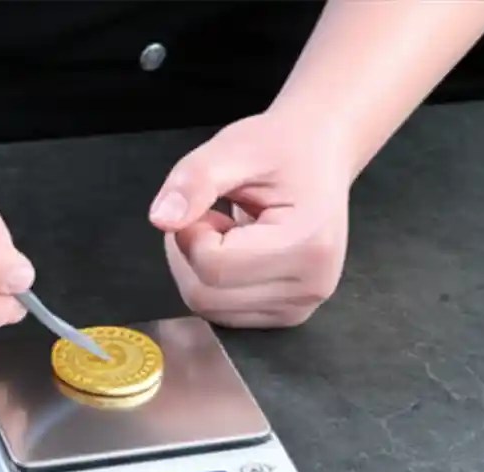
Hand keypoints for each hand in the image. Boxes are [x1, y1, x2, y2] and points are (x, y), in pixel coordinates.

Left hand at [148, 112, 350, 327]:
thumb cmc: (282, 146)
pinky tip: (236, 252)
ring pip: (211, 310)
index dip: (189, 233)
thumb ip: (194, 182)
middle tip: (210, 216)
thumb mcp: (233, 148)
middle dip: (191, 253)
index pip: (213, 266)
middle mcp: (311, 285)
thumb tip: (161, 219)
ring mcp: (302, 306)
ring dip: (201, 270)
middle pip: (206, 297)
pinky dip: (216, 284)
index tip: (204, 203)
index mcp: (307, 244)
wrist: (322, 152)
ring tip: (228, 231)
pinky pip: (226, 314)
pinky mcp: (289, 314)